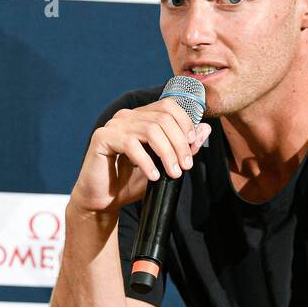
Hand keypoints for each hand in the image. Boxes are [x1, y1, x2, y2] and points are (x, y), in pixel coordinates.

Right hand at [72, 96, 211, 219]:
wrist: (103, 200)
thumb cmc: (130, 182)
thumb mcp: (163, 165)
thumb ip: (182, 148)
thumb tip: (205, 129)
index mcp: (141, 117)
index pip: (168, 106)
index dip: (184, 122)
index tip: (192, 144)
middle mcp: (127, 116)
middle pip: (162, 118)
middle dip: (179, 143)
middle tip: (185, 166)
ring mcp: (114, 125)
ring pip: (150, 130)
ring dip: (167, 153)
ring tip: (173, 173)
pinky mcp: (102, 137)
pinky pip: (131, 144)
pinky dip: (146, 162)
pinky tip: (153, 176)